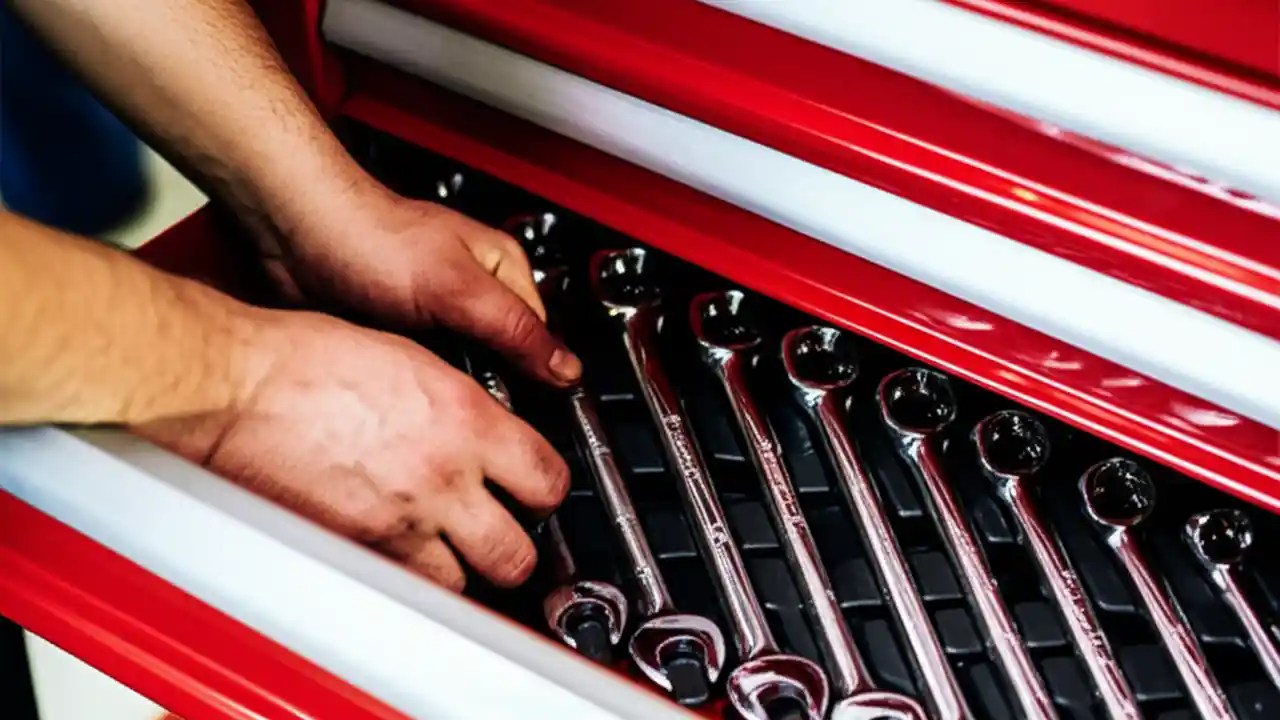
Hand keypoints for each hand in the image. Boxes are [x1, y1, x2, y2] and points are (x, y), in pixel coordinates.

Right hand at [134, 310, 568, 590]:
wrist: (244, 384)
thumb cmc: (309, 360)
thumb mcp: (414, 359)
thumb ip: (459, 403)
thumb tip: (484, 422)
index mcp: (465, 421)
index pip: (548, 480)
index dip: (549, 491)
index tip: (539, 490)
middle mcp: (442, 477)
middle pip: (517, 554)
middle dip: (517, 549)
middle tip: (504, 532)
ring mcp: (399, 521)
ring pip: (463, 583)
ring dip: (463, 571)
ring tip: (449, 549)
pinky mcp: (355, 548)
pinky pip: (404, 585)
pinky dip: (410, 579)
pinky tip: (400, 551)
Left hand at [259, 181, 581, 385]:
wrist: (292, 231)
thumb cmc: (369, 235)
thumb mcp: (456, 289)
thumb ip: (513, 329)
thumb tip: (564, 368)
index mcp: (504, 271)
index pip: (543, 338)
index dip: (542, 379)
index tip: (539, 418)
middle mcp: (475, 292)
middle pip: (505, 359)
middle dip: (494, 388)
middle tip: (480, 414)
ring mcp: (437, 313)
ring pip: (464, 370)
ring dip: (454, 388)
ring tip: (443, 405)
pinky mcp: (402, 331)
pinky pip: (425, 372)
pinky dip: (421, 385)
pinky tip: (414, 396)